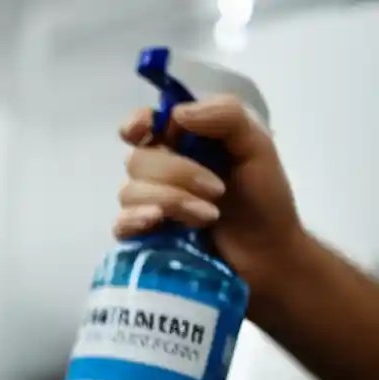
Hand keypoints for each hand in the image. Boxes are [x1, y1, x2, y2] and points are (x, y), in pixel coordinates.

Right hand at [115, 95, 310, 299]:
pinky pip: (121, 223)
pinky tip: (159, 223)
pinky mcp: (144, 237)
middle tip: (218, 190)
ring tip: (208, 216)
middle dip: (178, 173)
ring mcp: (149, 204)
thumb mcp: (256, 146)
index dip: (136, 123)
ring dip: (172, 200)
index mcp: (183, 143)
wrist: (269, 254)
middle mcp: (160, 170)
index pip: (142, 124)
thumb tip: (177, 114)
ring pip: (130, 191)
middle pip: (138, 159)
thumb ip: (226, 116)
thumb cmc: (264, 199)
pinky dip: (137, 219)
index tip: (146, 130)